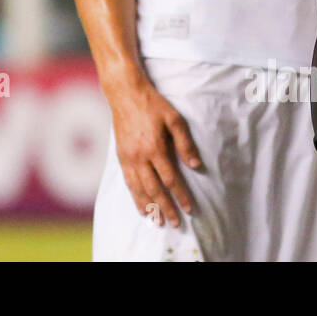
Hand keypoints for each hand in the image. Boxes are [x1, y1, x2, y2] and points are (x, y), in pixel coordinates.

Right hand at [105, 76, 200, 226]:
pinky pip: (128, 182)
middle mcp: (139, 156)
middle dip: (166, 208)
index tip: (190, 209)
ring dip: (150, 207)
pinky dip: (135, 197)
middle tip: (176, 223)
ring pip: (139, 189)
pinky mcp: (121, 156)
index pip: (170, 179)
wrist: (124, 93)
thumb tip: (195, 166)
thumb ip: (184, 143)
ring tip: (158, 221)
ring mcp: (128, 157)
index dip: (181, 195)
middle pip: (154, 189)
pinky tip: (141, 207)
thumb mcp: (174, 118)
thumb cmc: (152, 104)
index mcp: (154, 147)